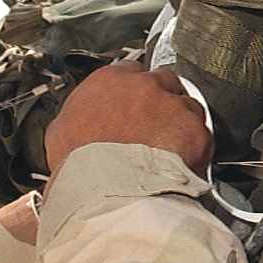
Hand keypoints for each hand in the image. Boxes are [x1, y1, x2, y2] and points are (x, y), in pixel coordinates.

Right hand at [44, 65, 213, 177]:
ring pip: (187, 105)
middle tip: (155, 127)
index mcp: (109, 81)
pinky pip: (203, 134)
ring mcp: (172, 105)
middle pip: (164, 81)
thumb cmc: (80, 166)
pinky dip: (196, 148)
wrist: (107, 191)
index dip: (134, 92)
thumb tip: (75, 126)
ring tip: (169, 150)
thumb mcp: (60, 133)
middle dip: (162, 101)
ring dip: (181, 123)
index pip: (130, 71)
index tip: (134, 106)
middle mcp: (144, 86)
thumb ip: (76, 117)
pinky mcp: (195, 130)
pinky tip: (182, 163)